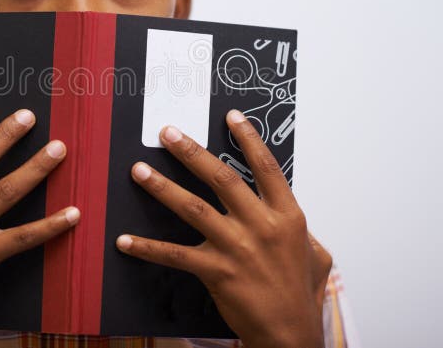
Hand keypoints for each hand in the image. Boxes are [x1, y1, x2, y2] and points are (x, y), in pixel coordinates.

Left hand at [115, 109, 331, 347]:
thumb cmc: (300, 294)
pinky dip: (148, 248)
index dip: (248, 138)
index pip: (265, 167)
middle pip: (221, 178)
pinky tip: (125, 240)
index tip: (230, 116)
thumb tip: (289, 215)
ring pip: (193, 208)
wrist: (290, 334)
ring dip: (163, 187)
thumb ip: (303, 230)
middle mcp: (261, 225)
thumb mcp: (317, 255)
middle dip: (191, 152)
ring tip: (139, 169)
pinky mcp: (216, 271)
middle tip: (167, 133)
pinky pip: (175, 255)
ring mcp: (236, 247)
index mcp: (287, 216)